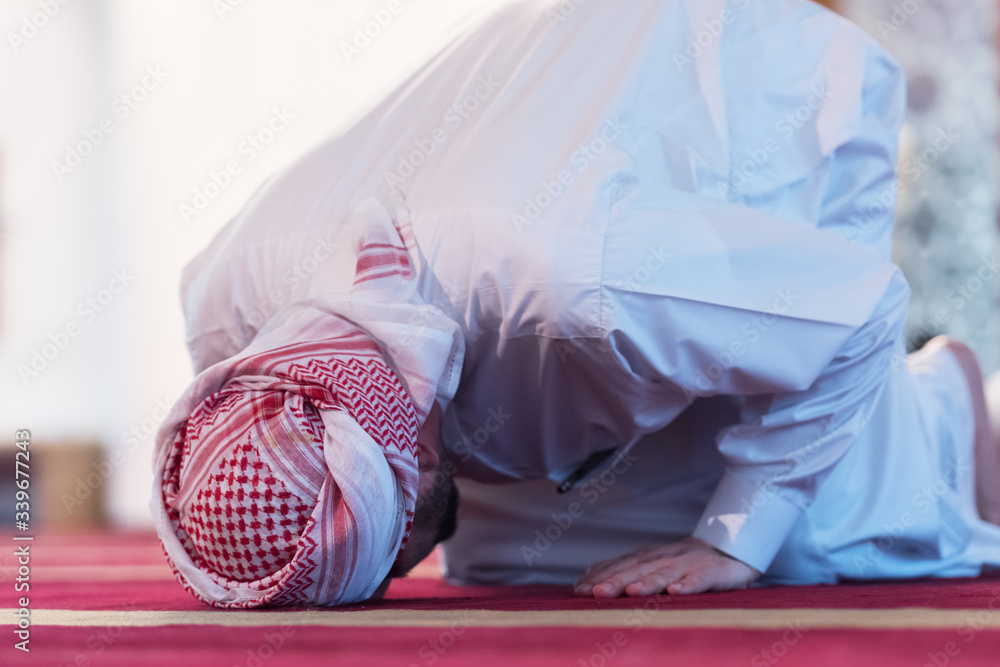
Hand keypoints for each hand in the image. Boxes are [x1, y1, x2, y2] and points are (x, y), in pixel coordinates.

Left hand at [574, 537, 759, 596]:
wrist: (726, 550)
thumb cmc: (680, 564)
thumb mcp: (649, 565)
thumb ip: (619, 572)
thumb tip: (582, 584)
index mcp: (646, 557)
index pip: (618, 566)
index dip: (599, 578)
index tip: (580, 591)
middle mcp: (663, 557)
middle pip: (637, 569)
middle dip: (616, 581)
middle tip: (598, 593)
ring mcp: (687, 563)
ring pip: (664, 573)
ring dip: (648, 582)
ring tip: (632, 592)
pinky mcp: (712, 570)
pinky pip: (699, 578)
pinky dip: (688, 584)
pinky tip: (677, 592)